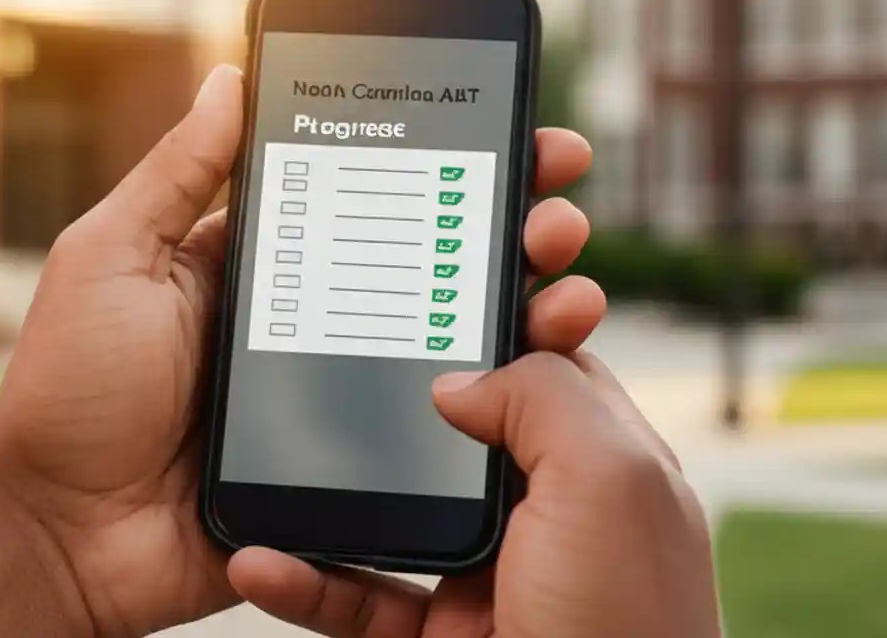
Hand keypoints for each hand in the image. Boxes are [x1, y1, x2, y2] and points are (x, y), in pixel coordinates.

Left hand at [0, 65, 602, 635]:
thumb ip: (178, 176)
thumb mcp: (113, 257)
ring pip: (447, 348)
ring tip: (567, 294)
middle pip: (429, 267)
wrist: (65, 534)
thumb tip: (229, 79)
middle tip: (557, 219)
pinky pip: (429, 434)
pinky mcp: (346, 463)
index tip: (517, 139)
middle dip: (508, 235)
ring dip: (518, 316)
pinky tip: (534, 379)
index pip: (374, 200)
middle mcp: (313, 320)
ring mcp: (335, 393)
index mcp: (265, 264)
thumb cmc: (73, 389)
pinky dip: (488, 408)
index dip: (446, 167)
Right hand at [227, 352, 720, 637]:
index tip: (427, 283)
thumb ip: (544, 399)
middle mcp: (544, 515)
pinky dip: (303, 581)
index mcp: (601, 466)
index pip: (542, 367)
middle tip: (326, 346)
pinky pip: (355, 597)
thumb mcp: (610, 482)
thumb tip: (456, 381)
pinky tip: (258, 561)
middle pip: (457, 432)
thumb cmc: (628, 623)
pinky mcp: (436, 635)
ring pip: (391, 511)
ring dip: (328, 491)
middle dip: (395, 392)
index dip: (493, 323)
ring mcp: (487, 576)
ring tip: (270, 451)